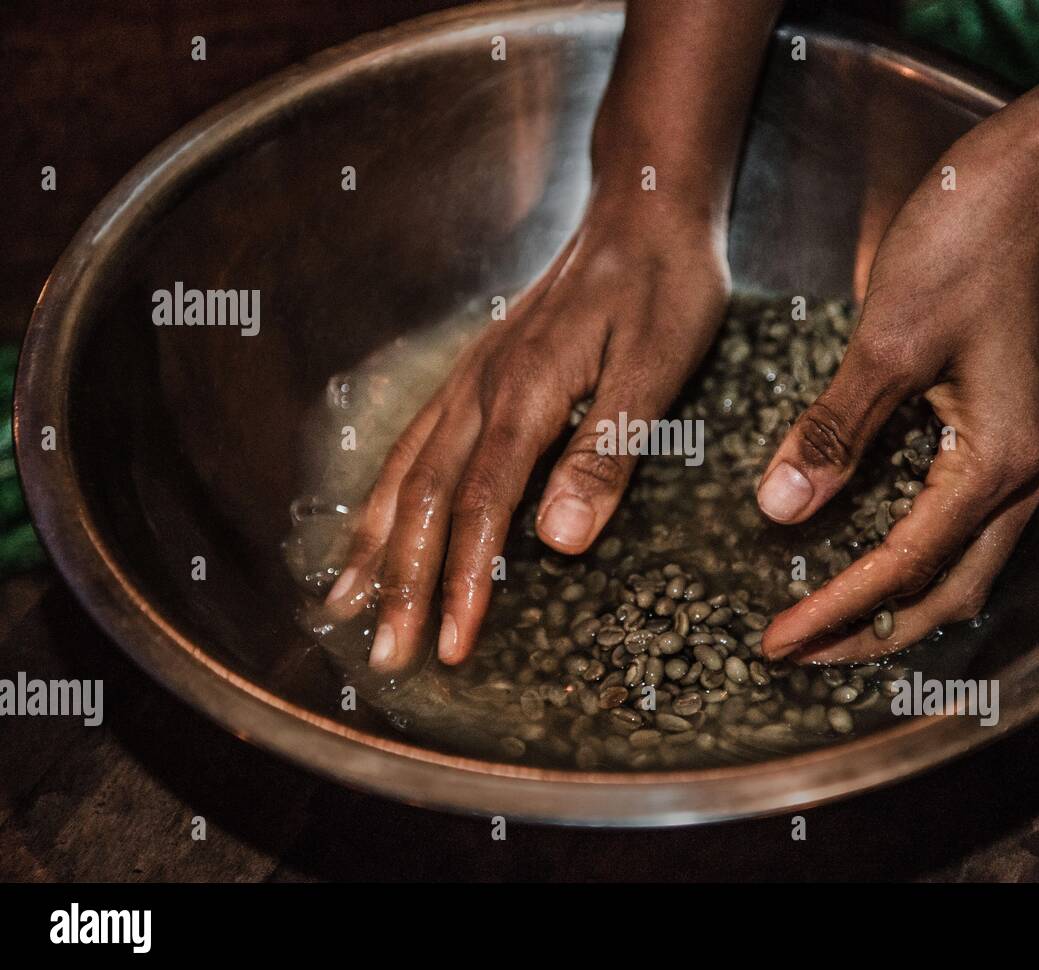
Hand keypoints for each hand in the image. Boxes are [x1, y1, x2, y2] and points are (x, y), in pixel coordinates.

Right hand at [326, 195, 728, 672]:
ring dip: (376, 545)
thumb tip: (560, 540)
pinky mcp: (477, 375)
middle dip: (403, 584)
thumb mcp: (656, 367)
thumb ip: (606, 449)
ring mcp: (471, 380)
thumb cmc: (663, 287)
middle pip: (427, 501)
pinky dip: (385, 494)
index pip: (482, 509)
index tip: (450, 650)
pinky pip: (414, 443)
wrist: (642, 210)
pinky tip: (373, 521)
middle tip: (385, 658)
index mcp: (524, 395)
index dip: (463, 583)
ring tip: (342, 607)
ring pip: (406, 473)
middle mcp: (481, 391)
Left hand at [756, 49, 1038, 663]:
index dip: (835, 612)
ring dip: (901, 602)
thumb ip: (836, 432)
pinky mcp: (1017, 431)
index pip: (904, 569)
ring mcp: (1029, 454)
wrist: (1037, 181)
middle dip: (873, 633)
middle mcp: (1025, 474)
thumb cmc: (966, 246)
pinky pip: (969, 521)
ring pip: (967, 564)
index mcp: (998, 462)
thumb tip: (780, 512)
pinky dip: (920, 553)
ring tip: (831, 619)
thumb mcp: (887, 341)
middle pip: (950, 592)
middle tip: (799, 653)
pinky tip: (874, 547)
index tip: (776, 643)